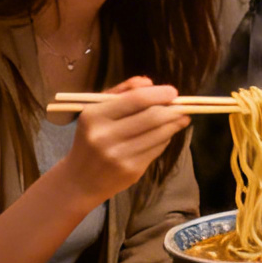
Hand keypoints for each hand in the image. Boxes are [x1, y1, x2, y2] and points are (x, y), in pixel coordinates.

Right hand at [56, 76, 188, 204]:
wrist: (79, 180)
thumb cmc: (91, 138)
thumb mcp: (97, 110)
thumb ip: (122, 92)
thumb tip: (149, 82)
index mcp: (94, 116)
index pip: (136, 99)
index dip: (159, 94)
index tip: (173, 92)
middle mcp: (105, 136)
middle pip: (152, 117)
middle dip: (173, 110)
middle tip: (181, 106)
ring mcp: (119, 156)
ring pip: (159, 134)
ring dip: (174, 124)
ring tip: (180, 119)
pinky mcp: (131, 171)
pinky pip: (157, 149)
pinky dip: (165, 139)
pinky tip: (165, 135)